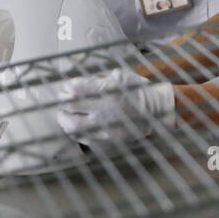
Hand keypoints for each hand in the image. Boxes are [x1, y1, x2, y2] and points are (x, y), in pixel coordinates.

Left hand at [56, 69, 175, 144]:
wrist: (157, 112)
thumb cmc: (138, 90)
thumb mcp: (121, 76)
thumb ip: (98, 79)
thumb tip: (76, 83)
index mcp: (109, 91)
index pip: (77, 89)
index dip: (68, 87)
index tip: (67, 86)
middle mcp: (105, 110)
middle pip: (71, 106)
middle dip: (62, 101)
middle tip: (61, 99)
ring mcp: (106, 127)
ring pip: (73, 126)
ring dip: (64, 119)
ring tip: (63, 115)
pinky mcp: (108, 140)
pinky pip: (84, 138)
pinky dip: (75, 132)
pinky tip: (75, 126)